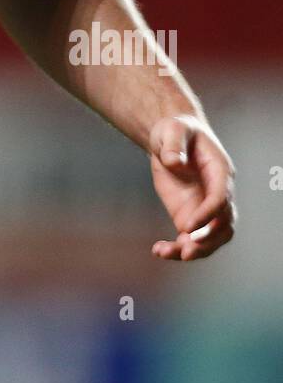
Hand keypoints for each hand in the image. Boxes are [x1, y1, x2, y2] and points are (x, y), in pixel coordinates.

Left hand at [148, 114, 235, 260]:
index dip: (207, 214)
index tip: (186, 225)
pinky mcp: (190, 215)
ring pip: (211, 238)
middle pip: (224, 225)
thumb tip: (175, 162)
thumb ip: (174, 144)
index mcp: (220, 171)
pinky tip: (158, 250)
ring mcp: (205, 207)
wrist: (171, 138)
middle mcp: (218, 193)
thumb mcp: (172, 130)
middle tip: (185, 251)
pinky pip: (190, 238)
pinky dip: (177, 248)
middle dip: (208, 241)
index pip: (221, 198)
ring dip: (194, 250)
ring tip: (165, 252)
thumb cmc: (175, 130)